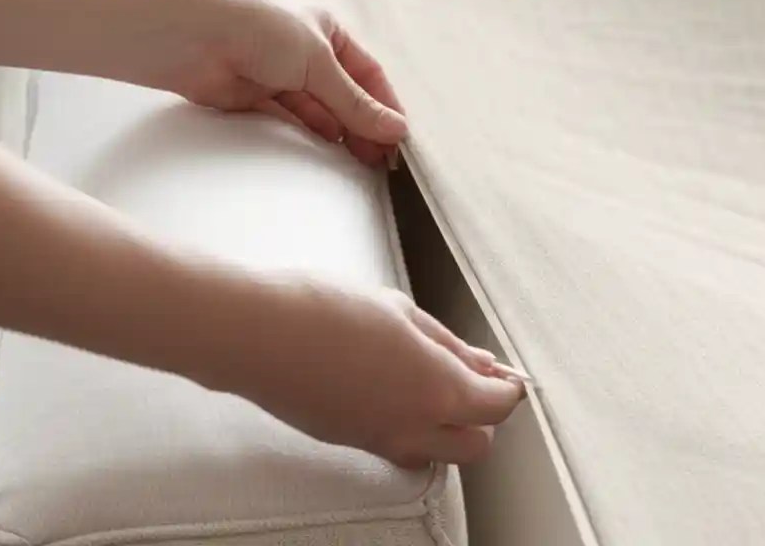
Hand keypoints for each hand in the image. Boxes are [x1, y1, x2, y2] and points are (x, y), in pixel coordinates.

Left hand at [119, 0, 407, 166]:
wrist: (189, 34)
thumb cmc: (255, 26)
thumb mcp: (318, 63)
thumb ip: (355, 103)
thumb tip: (395, 129)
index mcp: (325, 27)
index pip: (367, 71)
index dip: (385, 104)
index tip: (399, 138)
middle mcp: (302, 48)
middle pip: (344, 93)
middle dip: (364, 124)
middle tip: (382, 161)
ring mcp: (276, 72)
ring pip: (317, 109)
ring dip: (338, 133)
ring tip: (359, 162)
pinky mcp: (251, 96)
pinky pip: (288, 119)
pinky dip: (308, 134)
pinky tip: (326, 151)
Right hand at [213, 275, 524, 467]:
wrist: (257, 334)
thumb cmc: (326, 310)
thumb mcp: (400, 311)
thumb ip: (447, 344)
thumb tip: (480, 363)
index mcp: (437, 390)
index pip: (498, 408)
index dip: (507, 388)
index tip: (502, 370)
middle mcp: (412, 427)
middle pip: (475, 446)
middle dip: (482, 417)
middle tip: (470, 380)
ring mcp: (377, 440)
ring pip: (435, 454)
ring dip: (445, 429)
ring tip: (427, 384)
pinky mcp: (347, 440)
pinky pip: (395, 447)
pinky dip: (408, 427)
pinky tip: (388, 388)